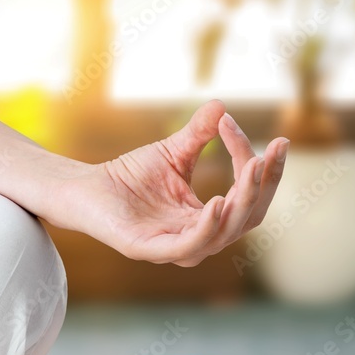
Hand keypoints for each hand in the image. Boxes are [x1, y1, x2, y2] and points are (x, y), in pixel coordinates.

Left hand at [70, 100, 288, 266]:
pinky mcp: (150, 249)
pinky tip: (219, 202)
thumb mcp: (173, 151)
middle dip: (262, 186)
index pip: (249, 198)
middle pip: (247, 219)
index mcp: (209, 219)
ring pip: (224, 234)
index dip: (263, 170)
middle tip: (267, 154)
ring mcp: (175, 247)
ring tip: (252, 169)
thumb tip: (223, 105)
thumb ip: (199, 133)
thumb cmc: (129, 176)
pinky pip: (189, 245)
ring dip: (242, 202)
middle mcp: (199, 238)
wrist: (86, 187)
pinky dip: (208, 227)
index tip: (268, 138)